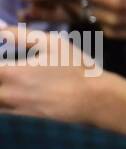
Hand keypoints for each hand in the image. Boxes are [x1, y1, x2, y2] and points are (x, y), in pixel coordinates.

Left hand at [0, 24, 115, 124]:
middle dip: (0, 74)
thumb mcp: (52, 44)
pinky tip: (14, 92)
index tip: (2, 57)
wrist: (93, 100)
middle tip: (7, 68)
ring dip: (0, 88)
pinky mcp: (21, 119)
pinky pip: (2, 110)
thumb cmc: (75, 68)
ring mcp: (13, 109)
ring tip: (10, 79)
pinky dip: (3, 100)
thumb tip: (1, 29)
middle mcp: (6, 94)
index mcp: (10, 72)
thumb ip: (21, 36)